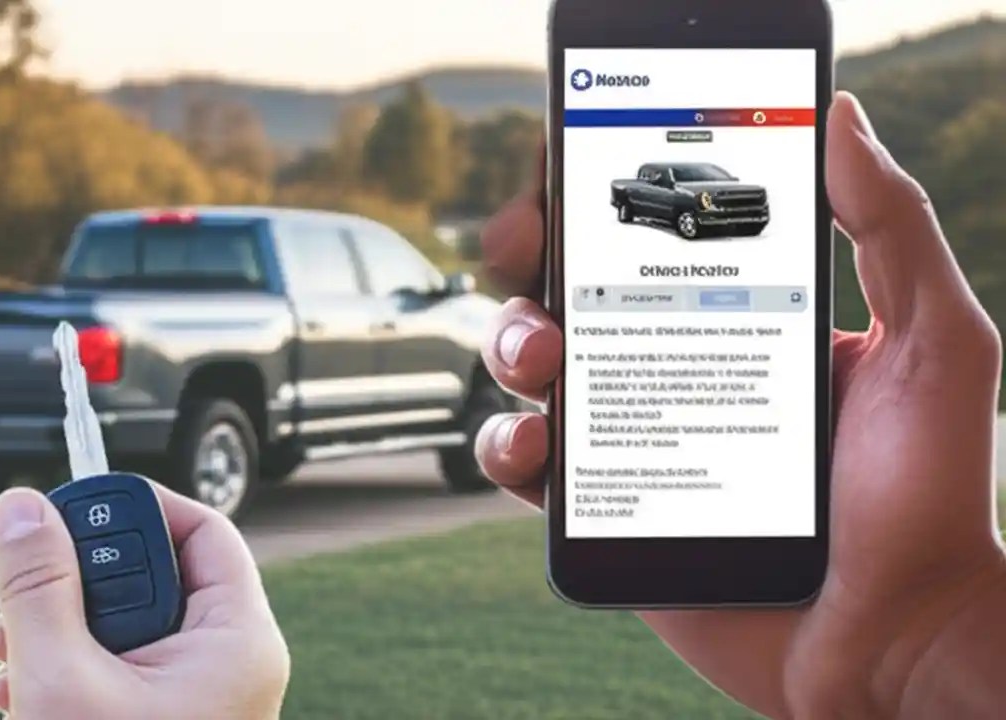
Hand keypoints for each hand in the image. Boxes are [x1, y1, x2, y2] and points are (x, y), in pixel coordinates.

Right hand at [0, 485, 288, 718]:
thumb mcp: (60, 677)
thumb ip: (39, 588)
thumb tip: (21, 508)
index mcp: (239, 642)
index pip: (204, 529)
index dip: (136, 507)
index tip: (68, 509)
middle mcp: (229, 665)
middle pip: (156, 576)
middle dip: (76, 581)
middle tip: (20, 593)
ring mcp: (198, 697)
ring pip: (128, 626)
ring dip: (59, 630)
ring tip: (6, 653)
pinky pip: (122, 670)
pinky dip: (71, 670)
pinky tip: (20, 689)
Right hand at [476, 92, 1005, 718]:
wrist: (892, 636)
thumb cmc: (931, 495)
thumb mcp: (935, 342)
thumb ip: (893, 228)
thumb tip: (840, 117)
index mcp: (734, 317)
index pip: (643, 239)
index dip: (589, 201)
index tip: (563, 181)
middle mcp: (671, 368)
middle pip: (566, 291)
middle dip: (528, 259)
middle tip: (530, 256)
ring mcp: (633, 437)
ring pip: (530, 369)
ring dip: (509, 343)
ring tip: (545, 360)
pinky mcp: (604, 509)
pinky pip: (525, 463)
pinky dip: (508, 443)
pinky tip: (540, 446)